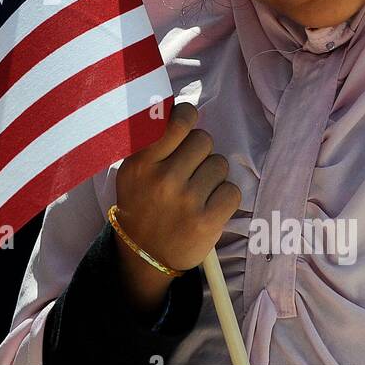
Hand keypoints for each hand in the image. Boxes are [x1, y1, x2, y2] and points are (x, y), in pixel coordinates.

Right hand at [111, 101, 240, 316]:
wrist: (144, 255)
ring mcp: (187, 200)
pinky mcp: (207, 221)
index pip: (178, 121)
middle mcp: (163, 179)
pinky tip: (208, 206)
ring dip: (212, 175)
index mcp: (142, 162)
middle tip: (188, 169)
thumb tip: (176, 109)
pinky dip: (223, 197)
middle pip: (203, 140)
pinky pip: (232, 191)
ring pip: (219, 164)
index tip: (187, 124)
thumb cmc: (142, 204)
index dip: (187, 117)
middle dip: (200, 151)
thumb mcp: (132, 171)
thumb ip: (151, 142)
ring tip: (196, 191)